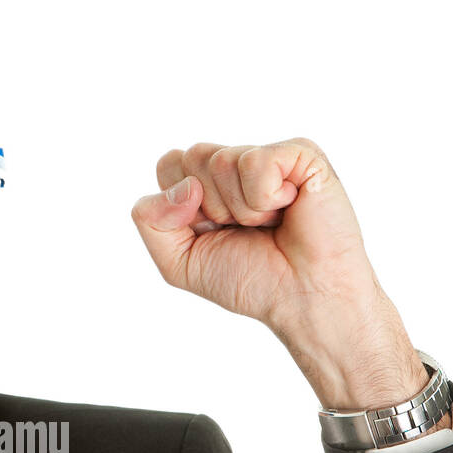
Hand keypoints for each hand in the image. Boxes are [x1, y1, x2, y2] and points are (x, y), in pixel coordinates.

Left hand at [130, 138, 429, 409]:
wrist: (302, 297)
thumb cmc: (250, 280)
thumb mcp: (179, 262)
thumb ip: (150, 220)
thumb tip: (183, 185)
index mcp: (207, 186)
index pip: (169, 164)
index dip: (180, 205)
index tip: (211, 230)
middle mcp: (236, 165)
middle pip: (191, 157)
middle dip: (211, 207)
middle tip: (246, 229)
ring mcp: (268, 157)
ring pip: (221, 161)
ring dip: (242, 209)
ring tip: (271, 223)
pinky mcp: (300, 154)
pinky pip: (255, 163)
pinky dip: (266, 198)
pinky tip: (290, 207)